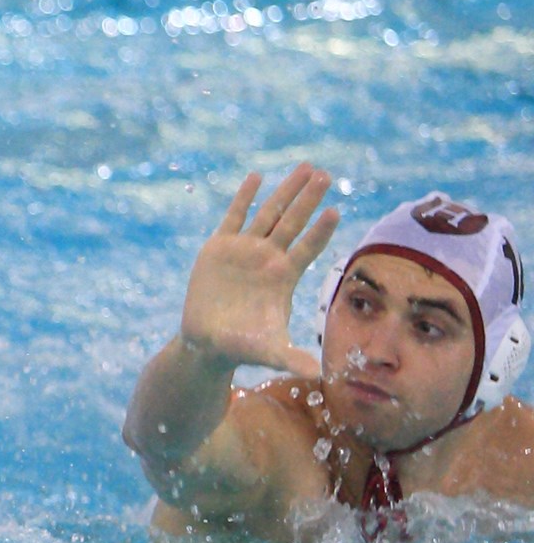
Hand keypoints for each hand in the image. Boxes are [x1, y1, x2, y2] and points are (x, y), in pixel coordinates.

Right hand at [177, 163, 339, 377]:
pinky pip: (234, 217)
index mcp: (283, 277)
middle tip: (326, 174)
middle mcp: (267, 258)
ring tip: (306, 167)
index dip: (320, 231)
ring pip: (269, 213)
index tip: (334, 211)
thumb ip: (289, 357)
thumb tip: (316, 375)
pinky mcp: (219, 248)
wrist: (208, 342)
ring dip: (286, 191)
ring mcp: (244, 250)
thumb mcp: (267, 351)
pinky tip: (256, 177)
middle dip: (308, 199)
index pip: (306, 248)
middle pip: (293, 222)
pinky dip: (244, 198)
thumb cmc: (241, 346)